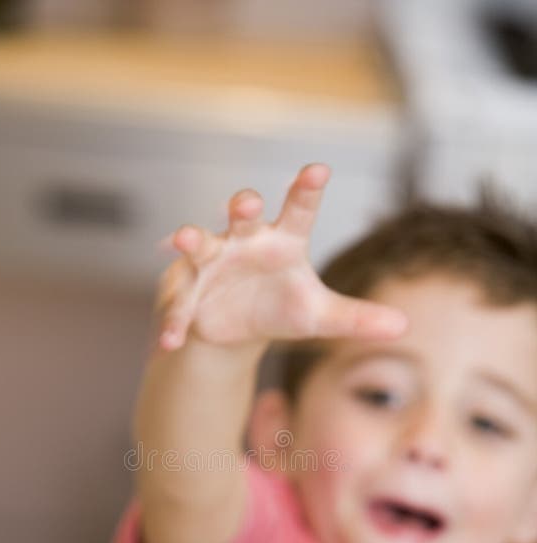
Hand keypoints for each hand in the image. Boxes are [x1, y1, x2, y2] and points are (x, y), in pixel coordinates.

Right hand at [157, 163, 405, 349]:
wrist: (235, 328)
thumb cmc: (280, 307)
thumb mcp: (319, 316)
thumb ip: (356, 318)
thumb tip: (403, 326)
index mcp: (282, 242)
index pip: (299, 210)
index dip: (307, 190)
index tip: (319, 170)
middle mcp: (244, 242)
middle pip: (243, 216)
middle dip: (243, 206)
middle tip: (247, 199)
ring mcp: (211, 262)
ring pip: (199, 246)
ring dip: (191, 240)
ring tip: (184, 239)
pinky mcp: (186, 290)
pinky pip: (178, 303)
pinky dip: (174, 320)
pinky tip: (171, 340)